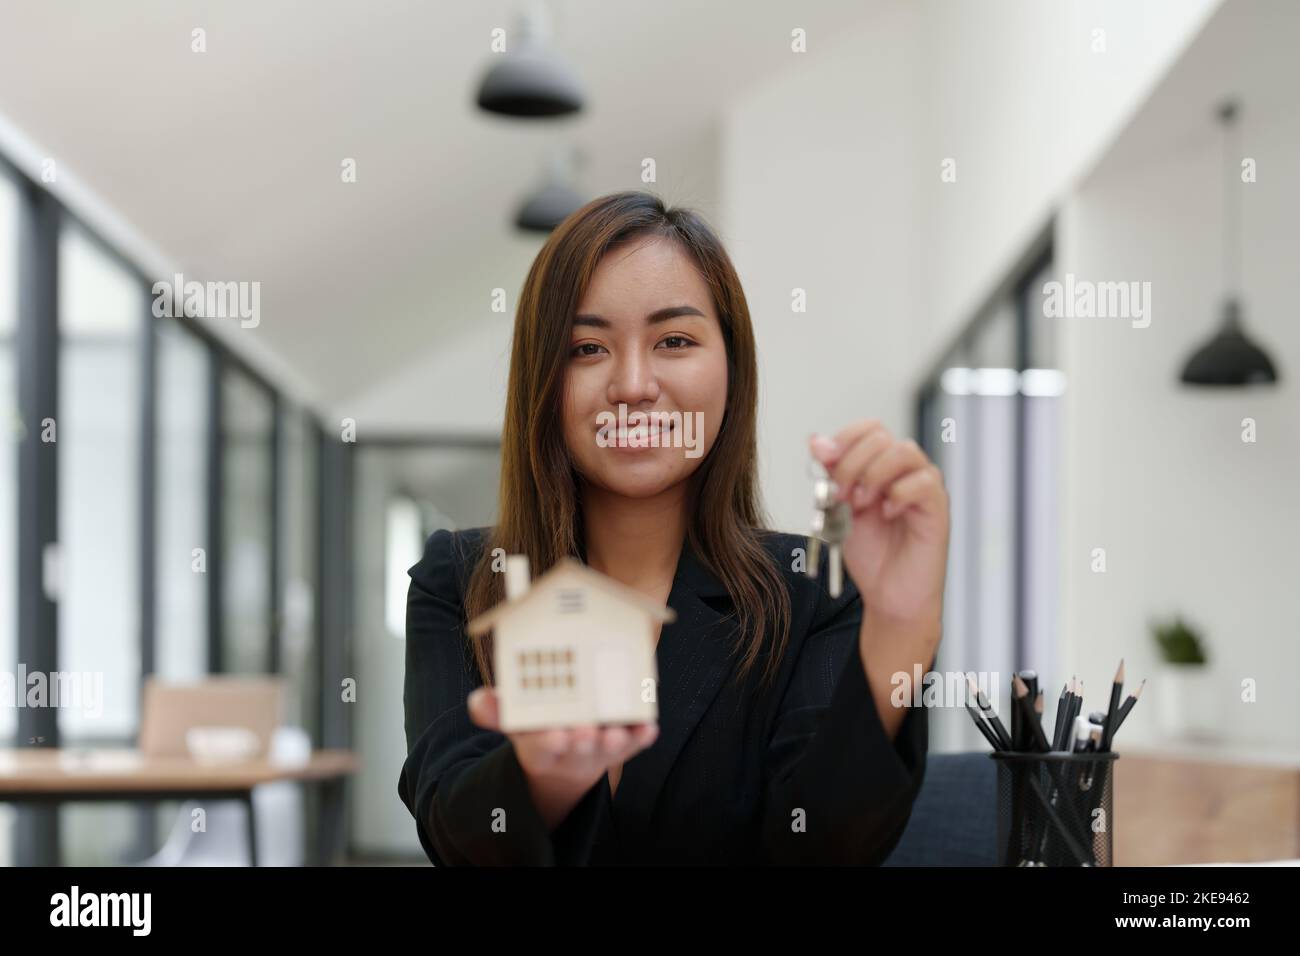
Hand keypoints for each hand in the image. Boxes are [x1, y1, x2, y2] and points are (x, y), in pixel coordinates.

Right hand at [467, 686, 657, 794]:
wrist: (566, 757)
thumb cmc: (539, 728)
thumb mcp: (514, 722)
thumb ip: (496, 711)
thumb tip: (478, 701)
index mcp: (539, 747)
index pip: (539, 748)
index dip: (547, 742)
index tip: (554, 735)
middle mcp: (570, 752)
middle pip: (576, 749)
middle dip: (582, 741)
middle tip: (587, 729)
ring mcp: (598, 750)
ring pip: (608, 750)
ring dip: (615, 741)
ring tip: (618, 731)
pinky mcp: (622, 746)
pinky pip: (634, 744)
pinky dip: (641, 737)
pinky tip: (649, 728)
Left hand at [809, 421, 949, 625]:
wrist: (888, 593)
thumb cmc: (870, 553)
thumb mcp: (839, 508)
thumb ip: (831, 475)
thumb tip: (816, 440)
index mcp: (880, 465)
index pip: (868, 428)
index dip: (844, 439)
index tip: (825, 461)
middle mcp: (904, 470)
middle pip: (881, 438)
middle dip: (851, 464)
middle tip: (841, 495)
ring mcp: (923, 486)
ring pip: (904, 451)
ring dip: (873, 475)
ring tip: (861, 504)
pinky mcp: (937, 506)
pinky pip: (923, 482)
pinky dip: (898, 494)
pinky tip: (887, 514)